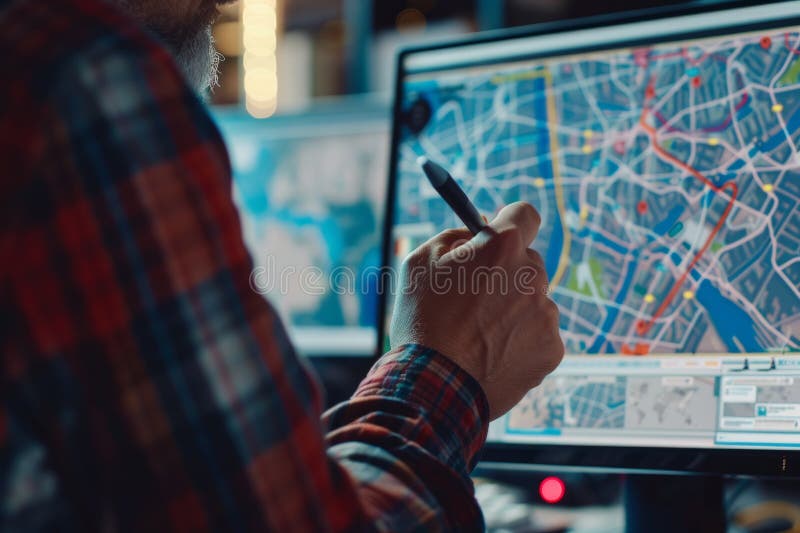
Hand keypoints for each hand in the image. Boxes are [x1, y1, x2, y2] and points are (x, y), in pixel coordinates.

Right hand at [390, 202, 564, 419]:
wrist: (434, 387)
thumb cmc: (422, 320)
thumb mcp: (420, 262)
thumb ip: (454, 236)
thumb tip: (477, 230)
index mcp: (503, 247)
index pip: (524, 214)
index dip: (508, 222)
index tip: (496, 235)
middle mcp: (533, 275)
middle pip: (528, 261)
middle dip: (506, 271)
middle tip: (475, 296)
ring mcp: (547, 314)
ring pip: (534, 300)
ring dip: (514, 309)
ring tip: (479, 334)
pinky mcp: (552, 348)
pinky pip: (539, 334)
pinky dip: (521, 341)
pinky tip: (493, 354)